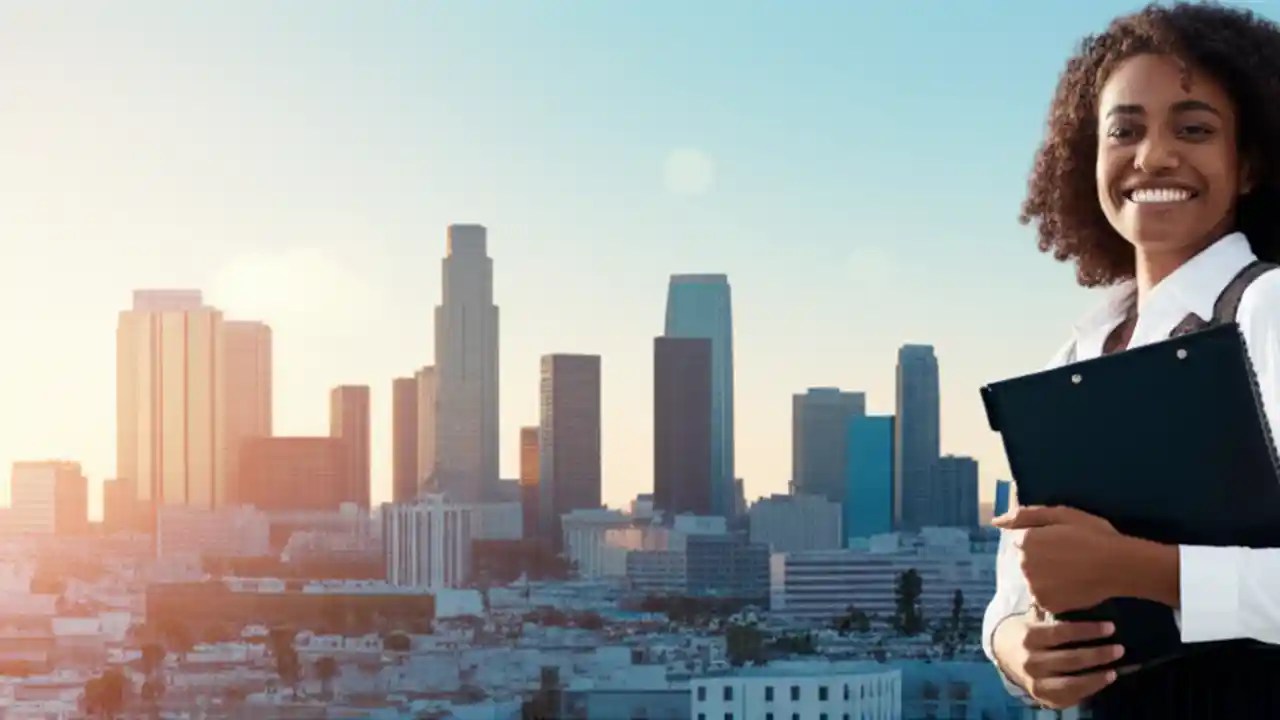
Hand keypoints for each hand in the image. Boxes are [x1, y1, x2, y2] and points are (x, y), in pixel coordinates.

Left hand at [992, 505, 1121, 613]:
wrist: (1119, 566)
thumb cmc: (1093, 535)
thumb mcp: (1061, 514)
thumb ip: (1025, 516)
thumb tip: (996, 521)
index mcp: (1025, 541)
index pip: (1022, 540)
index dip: (1043, 540)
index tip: (1062, 542)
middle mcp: (1023, 564)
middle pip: (1026, 561)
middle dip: (1043, 558)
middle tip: (1070, 557)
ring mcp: (1034, 586)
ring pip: (1034, 579)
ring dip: (1047, 576)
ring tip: (1073, 572)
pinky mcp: (1046, 604)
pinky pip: (1044, 596)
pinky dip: (1055, 592)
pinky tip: (1072, 585)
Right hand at [992, 608, 1120, 708]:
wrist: (1004, 653)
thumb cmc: (1028, 631)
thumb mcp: (1033, 618)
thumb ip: (1054, 612)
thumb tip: (1087, 598)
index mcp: (1029, 637)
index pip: (1061, 633)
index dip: (1087, 631)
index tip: (1110, 627)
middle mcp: (1030, 661)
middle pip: (1069, 659)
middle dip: (1097, 654)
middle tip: (1119, 649)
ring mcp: (1035, 682)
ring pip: (1070, 683)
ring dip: (1095, 677)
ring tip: (1114, 671)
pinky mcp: (1042, 697)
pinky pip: (1069, 696)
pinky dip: (1089, 689)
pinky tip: (1103, 681)